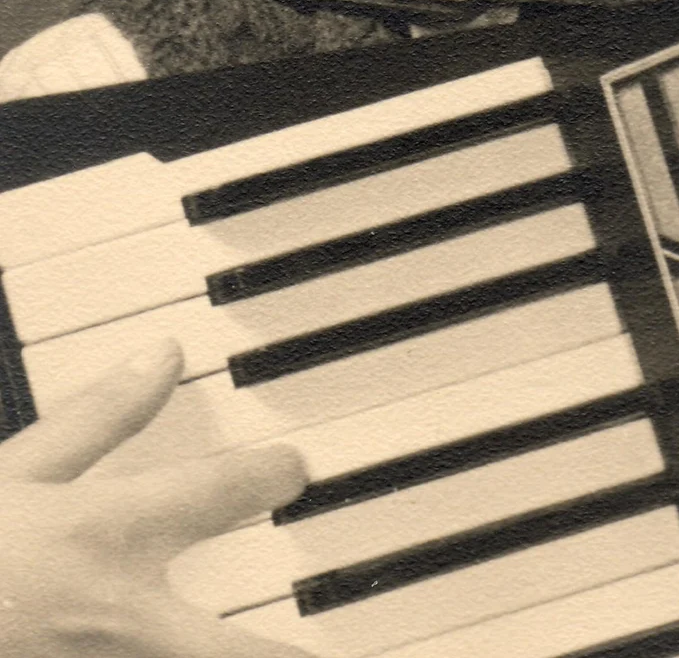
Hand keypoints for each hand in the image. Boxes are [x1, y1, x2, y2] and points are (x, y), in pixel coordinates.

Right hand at [0, 338, 308, 655]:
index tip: (294, 469)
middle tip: (339, 642)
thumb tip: (162, 358)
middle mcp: (118, 615)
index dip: (273, 474)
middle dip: (293, 655)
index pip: (224, 493)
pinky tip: (192, 654)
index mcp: (107, 534)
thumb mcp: (18, 467)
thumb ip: (99, 417)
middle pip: (237, 652)